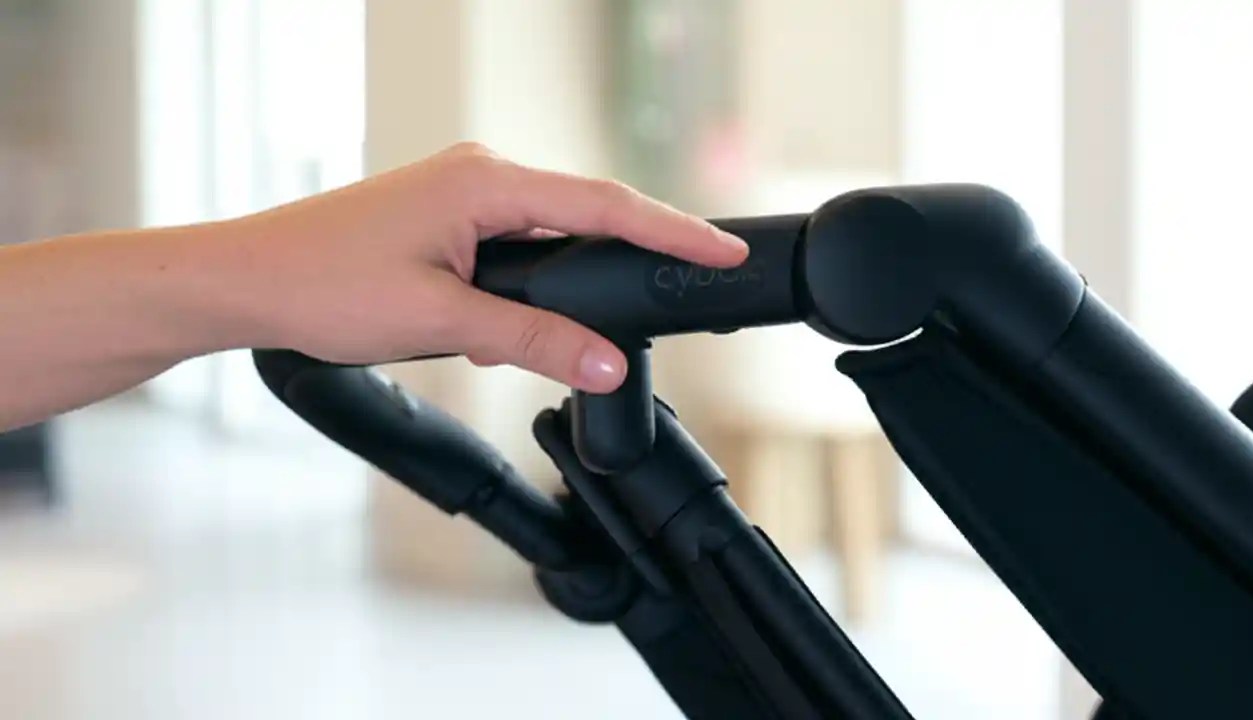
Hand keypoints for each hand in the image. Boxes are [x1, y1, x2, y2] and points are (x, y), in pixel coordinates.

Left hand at [229, 142, 748, 391]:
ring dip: (570, 283)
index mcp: (487, 184)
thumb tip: (604, 361)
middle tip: (688, 283)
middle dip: (634, 252)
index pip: (606, 205)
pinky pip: (513, 248)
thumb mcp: (441, 321)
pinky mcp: (445, 220)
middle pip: (587, 213)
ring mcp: (461, 196)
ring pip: (549, 236)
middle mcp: (481, 177)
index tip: (722, 251)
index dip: (672, 231)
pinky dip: (528, 286)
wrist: (246, 279)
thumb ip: (532, 339)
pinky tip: (509, 330)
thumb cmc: (323, 284)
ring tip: (586, 333)